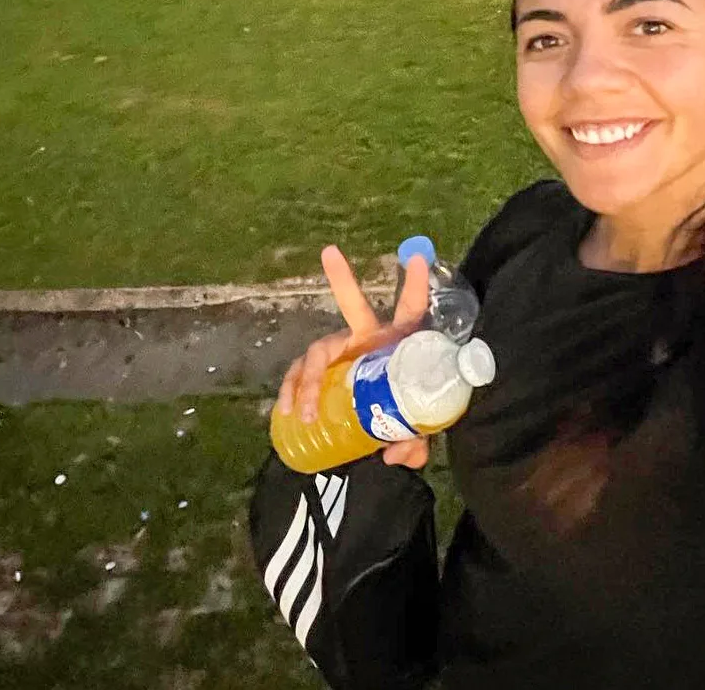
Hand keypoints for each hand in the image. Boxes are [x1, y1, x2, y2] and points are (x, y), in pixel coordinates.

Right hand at [276, 245, 431, 468]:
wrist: (385, 431)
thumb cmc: (407, 414)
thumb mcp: (417, 430)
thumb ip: (413, 442)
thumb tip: (395, 453)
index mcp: (399, 343)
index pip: (411, 310)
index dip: (415, 285)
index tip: (418, 256)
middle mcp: (369, 340)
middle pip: (354, 308)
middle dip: (343, 279)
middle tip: (329, 253)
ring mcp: (343, 354)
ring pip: (319, 351)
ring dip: (308, 378)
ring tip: (304, 409)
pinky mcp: (323, 374)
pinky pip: (300, 375)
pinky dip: (292, 391)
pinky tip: (286, 410)